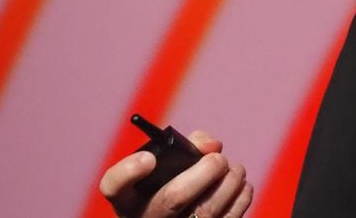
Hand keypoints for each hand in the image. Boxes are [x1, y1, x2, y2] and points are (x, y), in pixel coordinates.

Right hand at [99, 130, 252, 216]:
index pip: (113, 186)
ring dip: (230, 180)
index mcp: (129, 200)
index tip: (148, 158)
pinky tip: (239, 184)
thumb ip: (185, 146)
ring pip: (208, 209)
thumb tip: (212, 145)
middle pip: (174, 198)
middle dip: (206, 170)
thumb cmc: (172, 186)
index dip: (128, 171)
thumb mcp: (166, 169)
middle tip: (219, 158)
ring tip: (233, 169)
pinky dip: (241, 196)